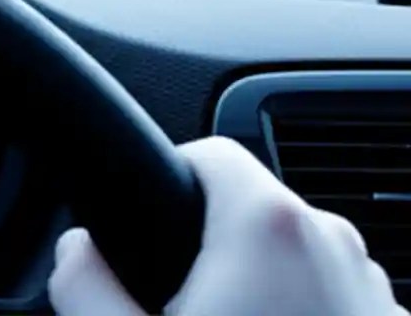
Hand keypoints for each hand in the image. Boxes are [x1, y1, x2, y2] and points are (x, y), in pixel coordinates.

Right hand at [49, 136, 404, 315]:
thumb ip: (86, 286)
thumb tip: (75, 253)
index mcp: (267, 230)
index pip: (208, 154)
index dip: (164, 181)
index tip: (144, 229)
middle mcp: (336, 247)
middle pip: (252, 212)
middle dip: (209, 250)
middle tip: (176, 312)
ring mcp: (378, 295)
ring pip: (298, 264)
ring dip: (261, 290)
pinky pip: (335, 305)